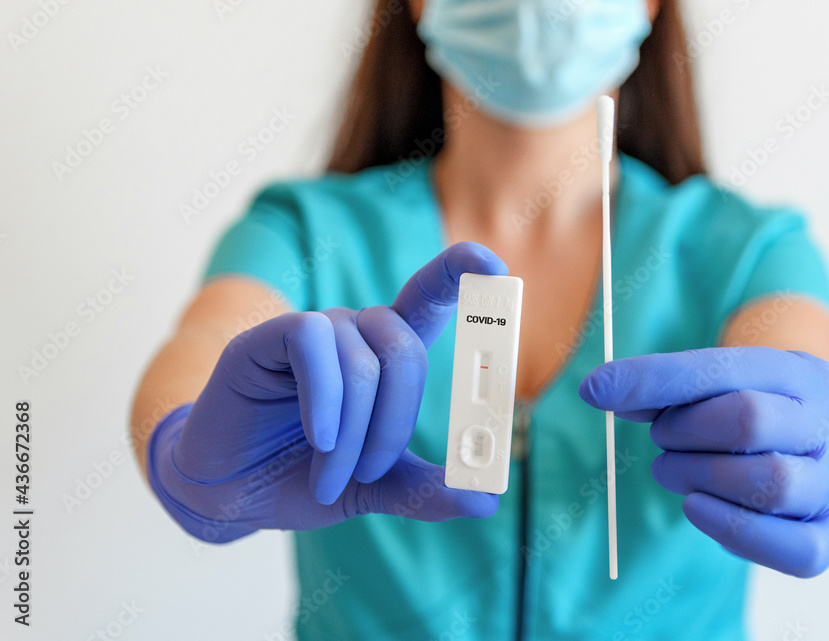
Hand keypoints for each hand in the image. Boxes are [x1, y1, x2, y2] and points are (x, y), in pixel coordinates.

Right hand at [146, 242, 505, 542]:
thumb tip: (486, 500)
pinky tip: (317, 439)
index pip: (429, 299)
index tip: (495, 263)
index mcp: (385, 357)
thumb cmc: (303, 478)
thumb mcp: (373, 489)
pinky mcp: (267, 336)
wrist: (231, 493)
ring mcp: (312, 331)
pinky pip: (314, 344)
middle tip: (367, 473)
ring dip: (352, 433)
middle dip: (394, 424)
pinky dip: (325, 401)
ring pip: (361, 361)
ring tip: (329, 478)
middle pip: (404, 350)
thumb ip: (425, 490)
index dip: (459, 273)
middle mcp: (354, 334)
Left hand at [579, 347, 828, 577]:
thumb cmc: (745, 413)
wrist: (801, 451)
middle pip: (749, 419)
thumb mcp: (710, 388)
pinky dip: (731, 529)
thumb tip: (599, 390)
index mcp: (801, 372)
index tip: (597, 391)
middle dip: (684, 431)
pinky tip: (697, 507)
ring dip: (700, 477)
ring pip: (772, 481)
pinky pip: (789, 547)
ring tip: (675, 471)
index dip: (654, 380)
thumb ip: (661, 388)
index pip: (722, 368)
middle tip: (662, 439)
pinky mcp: (827, 538)